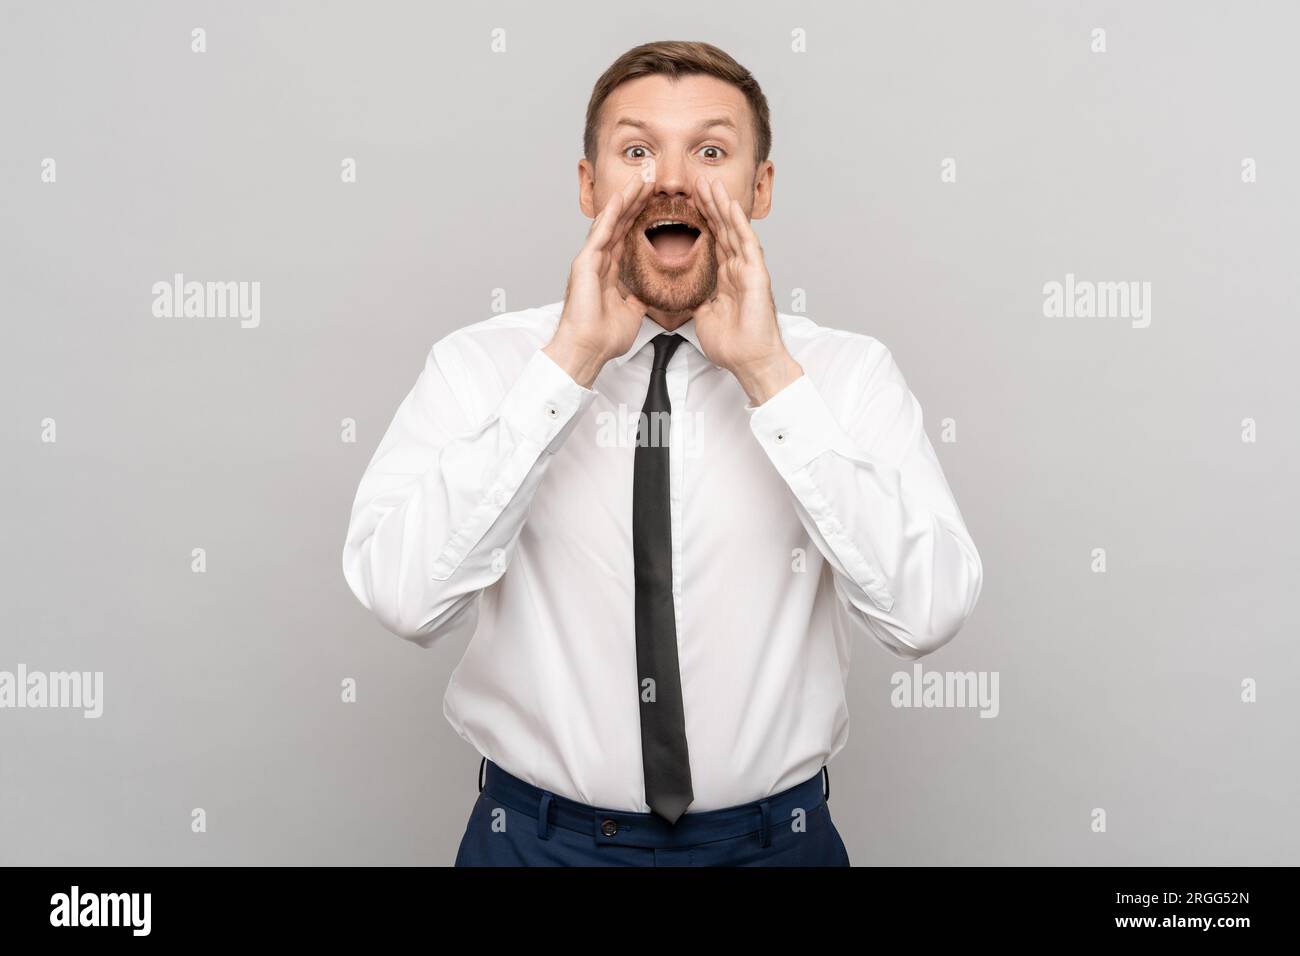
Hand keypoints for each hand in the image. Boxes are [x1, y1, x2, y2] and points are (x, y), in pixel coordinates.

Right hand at [544, 170, 654, 386]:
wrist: (588, 350)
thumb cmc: (603, 338)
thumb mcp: (631, 313)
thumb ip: (637, 298)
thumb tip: (647, 295)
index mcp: (610, 270)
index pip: (629, 235)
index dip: (643, 215)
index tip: (658, 199)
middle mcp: (599, 260)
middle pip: (621, 222)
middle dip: (636, 199)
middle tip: (652, 179)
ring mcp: (591, 259)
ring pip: (612, 221)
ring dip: (626, 198)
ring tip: (642, 179)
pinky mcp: (585, 263)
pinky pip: (601, 233)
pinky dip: (611, 214)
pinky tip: (622, 197)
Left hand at [692, 177, 801, 404]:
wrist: (748, 360)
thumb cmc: (732, 345)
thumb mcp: (703, 316)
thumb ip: (696, 299)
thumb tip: (680, 294)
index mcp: (725, 277)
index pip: (710, 241)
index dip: (699, 221)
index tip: (685, 203)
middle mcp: (738, 268)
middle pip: (721, 229)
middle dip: (708, 205)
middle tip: (695, 182)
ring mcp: (749, 269)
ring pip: (733, 230)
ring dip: (721, 206)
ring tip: (709, 184)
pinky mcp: (757, 273)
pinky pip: (746, 243)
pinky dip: (738, 223)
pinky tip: (729, 205)